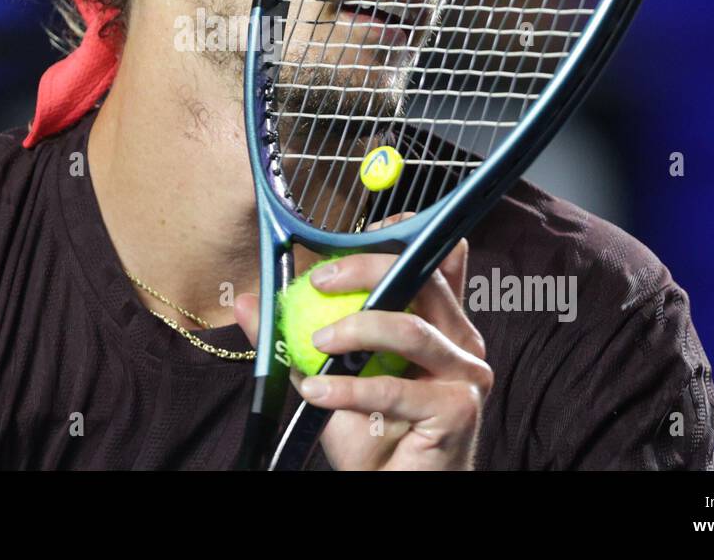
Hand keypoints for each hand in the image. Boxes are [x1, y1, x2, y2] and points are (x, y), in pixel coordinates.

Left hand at [236, 229, 491, 469]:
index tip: (366, 228)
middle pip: (422, 281)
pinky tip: (315, 392)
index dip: (405, 237)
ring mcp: (466, 374)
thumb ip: (293, 335)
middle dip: (367, 270)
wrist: (393, 486)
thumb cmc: (370, 433)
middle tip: (318, 282)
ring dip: (357, 329)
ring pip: (411, 329)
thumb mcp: (327, 374)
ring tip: (317, 343)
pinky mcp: (458, 409)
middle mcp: (461, 341)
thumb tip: (247, 299)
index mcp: (439, 323)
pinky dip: (348, 389)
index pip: (434, 263)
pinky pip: (395, 389)